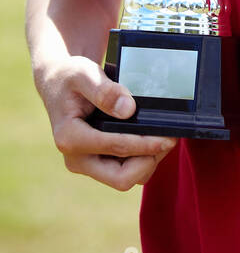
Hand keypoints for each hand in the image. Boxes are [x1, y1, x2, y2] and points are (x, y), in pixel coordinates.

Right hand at [40, 56, 177, 190]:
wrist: (59, 84)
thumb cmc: (70, 78)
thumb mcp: (84, 74)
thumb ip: (104, 91)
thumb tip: (128, 110)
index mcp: (70, 138)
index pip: (116, 149)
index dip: (145, 145)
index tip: (167, 138)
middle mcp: (77, 158)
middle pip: (121, 179)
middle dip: (148, 161)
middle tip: (168, 140)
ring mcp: (87, 164)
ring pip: (126, 178)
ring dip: (148, 162)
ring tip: (162, 137)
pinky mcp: (97, 163)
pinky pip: (125, 172)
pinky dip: (142, 159)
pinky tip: (150, 138)